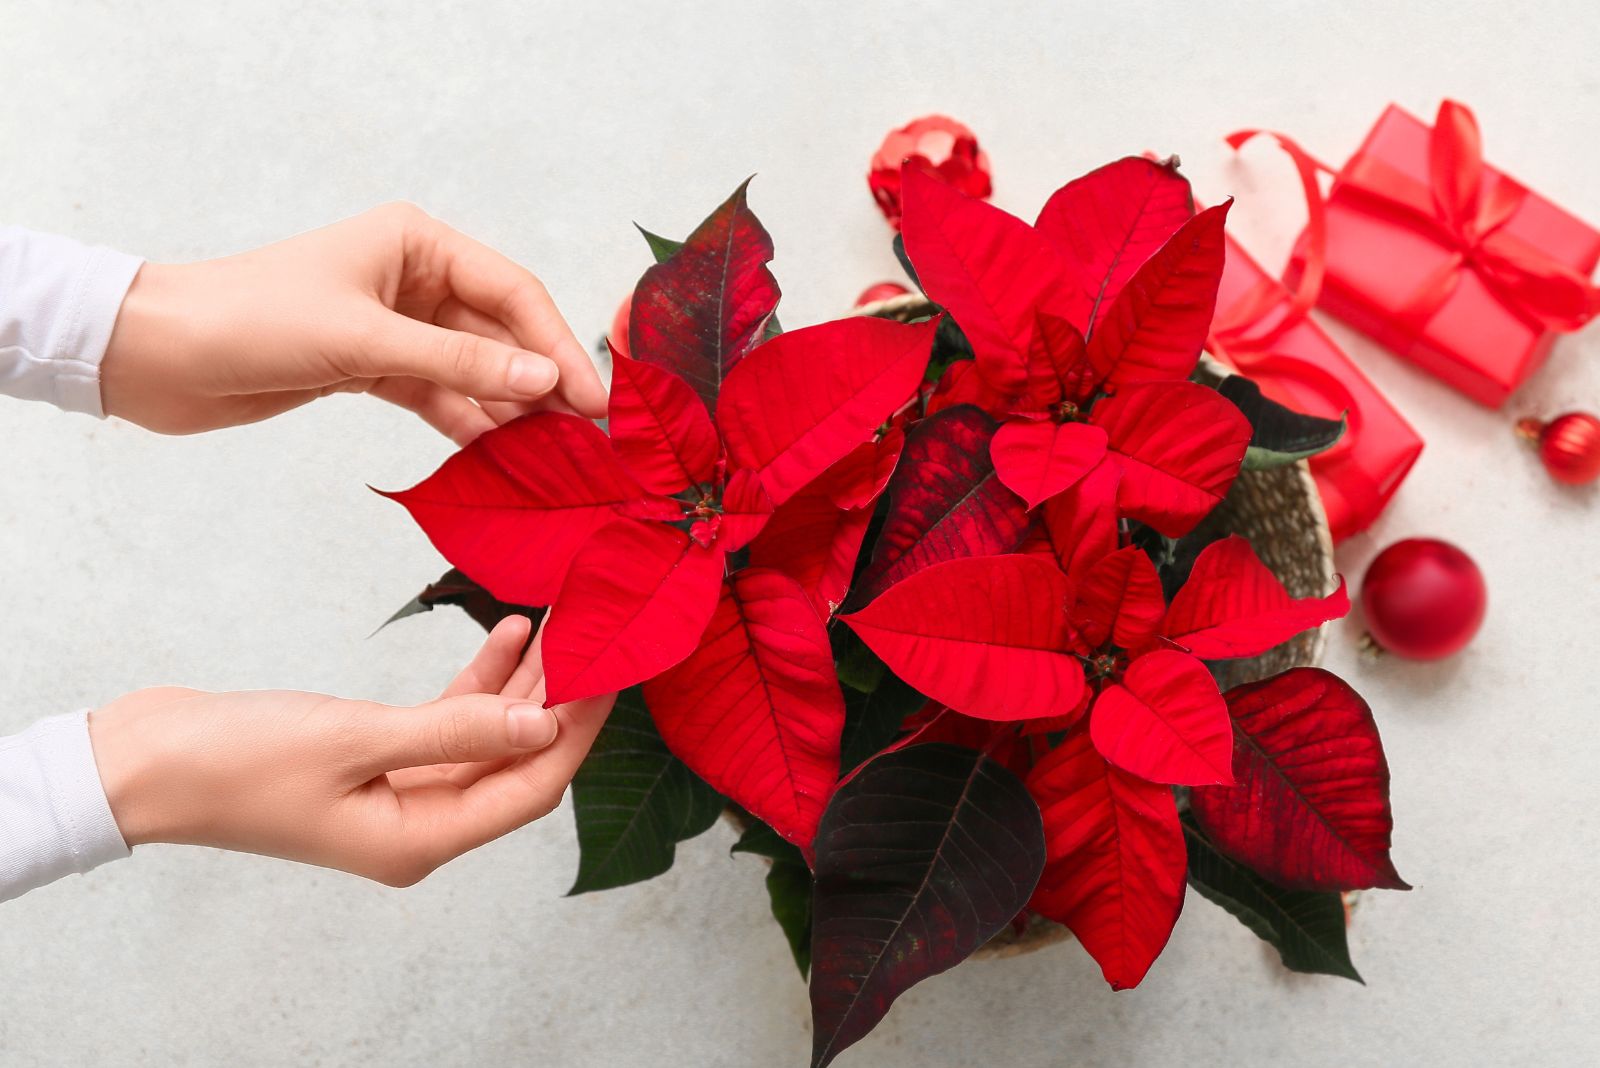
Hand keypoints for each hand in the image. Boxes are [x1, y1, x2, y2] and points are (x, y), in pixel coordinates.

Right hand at [88, 615, 614, 885]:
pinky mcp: (378, 761)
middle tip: (603, 636)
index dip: (578, 731)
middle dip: (563, 702)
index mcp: (420, 841)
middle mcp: (420, 827)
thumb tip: (542, 723)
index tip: (614, 670)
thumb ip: (455, 728)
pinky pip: (448, 724)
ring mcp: (400, 796)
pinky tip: (510, 636)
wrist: (146, 761)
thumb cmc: (236, 761)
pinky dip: (479, 683)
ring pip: (488, 738)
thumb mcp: (355, 739)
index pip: (531, 788)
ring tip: (566, 624)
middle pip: (518, 763)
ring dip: (525, 685)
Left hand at [100, 202, 608, 441]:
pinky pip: (438, 395)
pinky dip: (465, 422)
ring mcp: (395, 326)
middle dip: (540, 382)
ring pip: (473, 370)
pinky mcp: (371, 367)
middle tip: (586, 437)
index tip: (593, 400)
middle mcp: (413, 278)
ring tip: (552, 455)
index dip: (557, 346)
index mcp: (417, 242)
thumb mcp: (365, 341)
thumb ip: (459, 365)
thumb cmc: (252, 321)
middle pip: (500, 334)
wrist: (159, 355)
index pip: (513, 293)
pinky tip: (497, 454)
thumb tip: (543, 382)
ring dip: (508, 409)